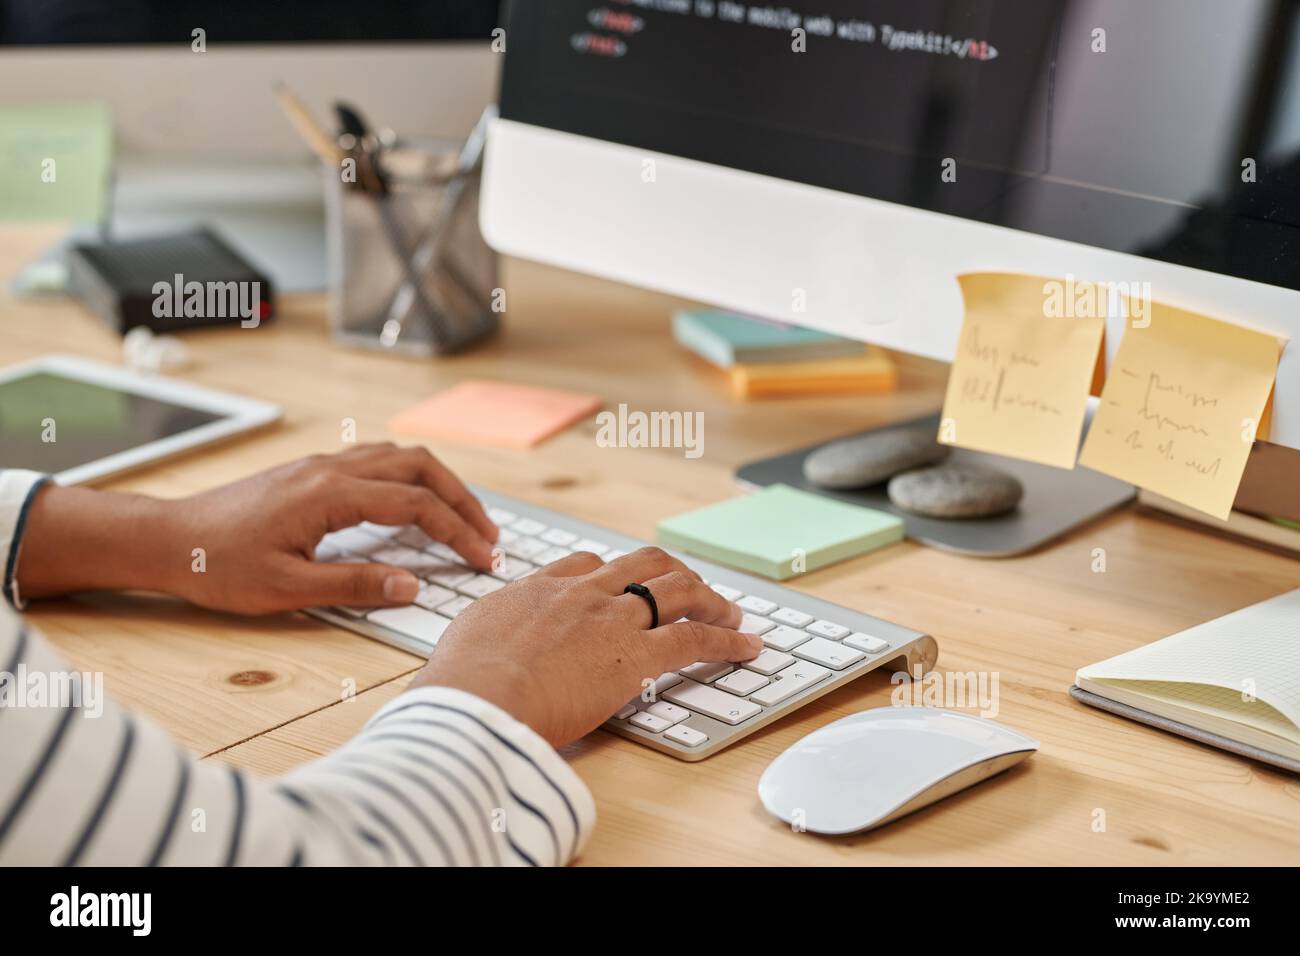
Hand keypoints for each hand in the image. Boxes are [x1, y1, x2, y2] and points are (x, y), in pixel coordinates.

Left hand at [16, 444, 497, 614]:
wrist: (167, 539)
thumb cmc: (218, 566)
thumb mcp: (288, 589)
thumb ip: (355, 584)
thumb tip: (412, 586)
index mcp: (331, 494)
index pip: (416, 505)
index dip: (458, 532)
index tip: (484, 560)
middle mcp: (331, 469)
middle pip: (420, 468)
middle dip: (462, 500)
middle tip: (488, 537)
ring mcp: (322, 465)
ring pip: (400, 456)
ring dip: (440, 484)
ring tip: (463, 518)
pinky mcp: (312, 471)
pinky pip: (377, 459)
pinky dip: (411, 477)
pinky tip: (414, 502)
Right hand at [411, 547, 763, 746]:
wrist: (476, 697)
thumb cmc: (458, 685)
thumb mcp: (461, 648)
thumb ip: (478, 646)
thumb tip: (461, 667)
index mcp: (535, 591)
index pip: (584, 567)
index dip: (610, 575)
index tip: (621, 586)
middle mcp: (579, 595)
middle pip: (640, 564)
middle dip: (671, 572)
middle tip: (690, 588)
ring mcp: (610, 620)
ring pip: (675, 589)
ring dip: (709, 598)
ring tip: (730, 611)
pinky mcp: (635, 656)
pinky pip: (694, 638)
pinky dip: (727, 639)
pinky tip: (747, 645)